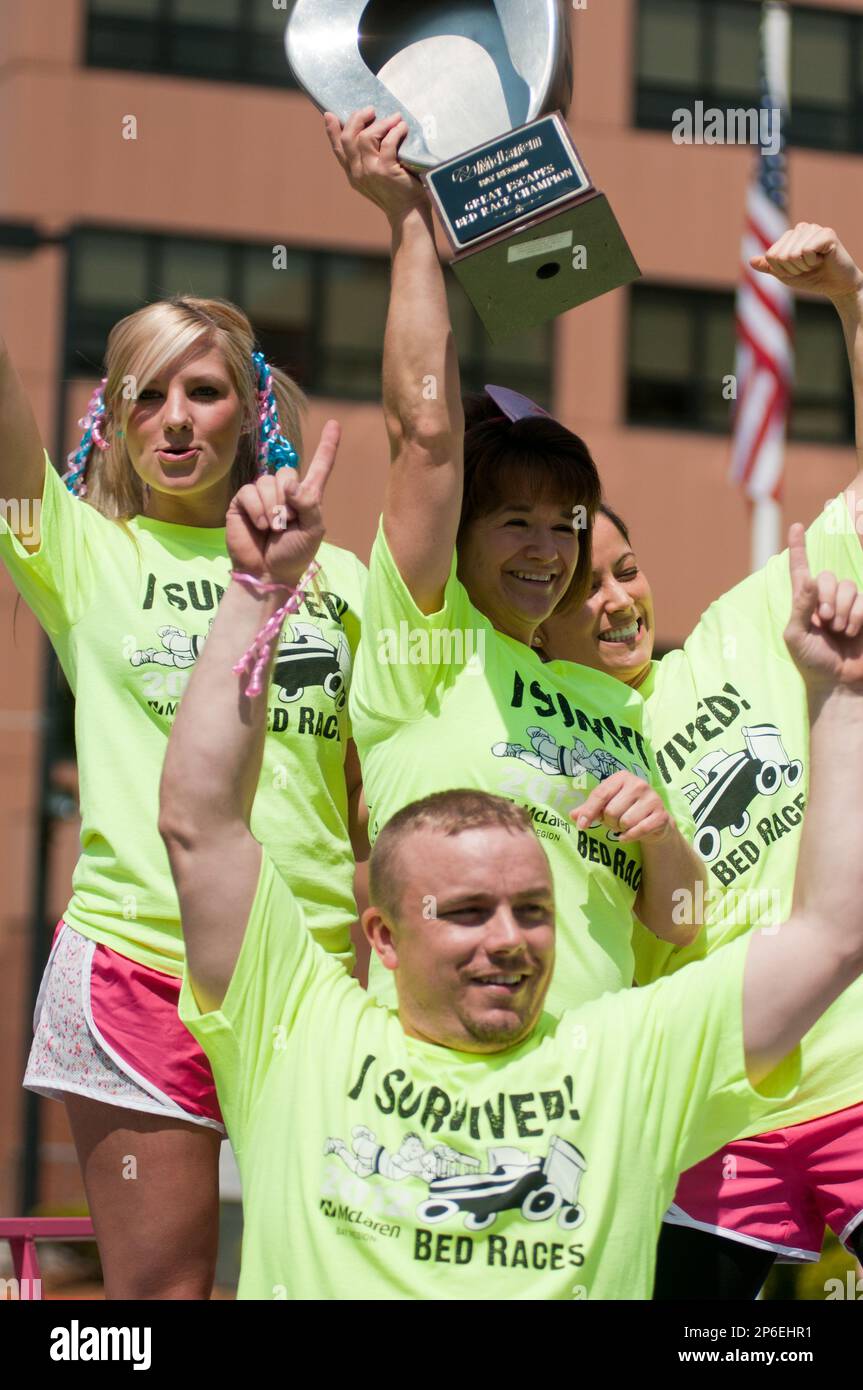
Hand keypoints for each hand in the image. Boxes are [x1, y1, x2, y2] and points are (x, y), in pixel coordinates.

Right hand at [226, 420, 338, 587]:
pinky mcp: (243, 502)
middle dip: (288, 499)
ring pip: (267, 481)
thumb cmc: (294, 554)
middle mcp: (284, 491)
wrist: (267, 573)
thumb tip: (290, 483)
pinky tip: (259, 526)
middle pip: (287, 471)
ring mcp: (262, 495)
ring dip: (273, 508)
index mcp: (307, 496)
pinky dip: (257, 510)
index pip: (319, 466)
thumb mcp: (313, 530)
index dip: (327, 446)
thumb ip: (308, 503)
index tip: (334, 424)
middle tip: (287, 524)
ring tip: (274, 528)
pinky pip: (249, 491)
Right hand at [324, 107, 428, 222]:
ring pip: (366, 137)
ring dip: (381, 123)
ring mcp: (371, 172)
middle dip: (358, 118)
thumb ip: (368, 159)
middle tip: (371, 110)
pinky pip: (388, 142)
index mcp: (353, 173)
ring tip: (395, 119)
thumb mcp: (377, 176)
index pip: (338, 148)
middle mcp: (357, 173)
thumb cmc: (397, 192)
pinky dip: (396, 131)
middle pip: (348, 137)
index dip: (332, 130)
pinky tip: (403, 128)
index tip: (330, 115)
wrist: (409, 214)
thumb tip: (367, 132)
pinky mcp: (386, 171)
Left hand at [570, 772, 670, 844]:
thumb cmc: (626, 809)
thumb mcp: (606, 805)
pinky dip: (629, 836)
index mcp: (622, 777)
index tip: (581, 826)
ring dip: (620, 829)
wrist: (655, 820)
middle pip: (611, 811)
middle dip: (609, 822)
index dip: (589, 812)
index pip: (600, 794)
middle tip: (614, 822)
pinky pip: (639, 830)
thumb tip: (572, 815)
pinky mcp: (661, 814)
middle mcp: (638, 784)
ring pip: (625, 822)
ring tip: (624, 825)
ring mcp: (652, 798)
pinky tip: (627, 835)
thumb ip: (588, 809)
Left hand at [751, 223, 862, 301]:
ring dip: (803, 266)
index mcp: (790, 236)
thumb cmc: (812, 278)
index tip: (797, 270)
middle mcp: (801, 228)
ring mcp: (814, 229)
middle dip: (793, 269)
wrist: (836, 286)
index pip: (771, 256)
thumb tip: (751, 261)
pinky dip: (813, 262)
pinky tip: (823, 259)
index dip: (782, 270)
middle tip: (808, 267)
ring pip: (792, 254)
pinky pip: (806, 251)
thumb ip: (770, 267)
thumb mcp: (786, 275)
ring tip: (816, 263)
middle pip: (780, 255)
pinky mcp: (826, 233)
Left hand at [784, 523, 862, 691]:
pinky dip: (856, 616)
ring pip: (847, 587)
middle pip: (827, 576)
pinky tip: (852, 631)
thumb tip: (807, 578)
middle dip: (826, 598)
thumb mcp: (796, 636)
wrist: (839, 681)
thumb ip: (800, 606)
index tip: (796, 526)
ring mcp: (847, 605)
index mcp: (803, 603)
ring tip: (839, 630)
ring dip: (842, 609)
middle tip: (825, 621)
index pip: (800, 570)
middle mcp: (825, 599)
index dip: (798, 548)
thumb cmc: (812, 662)